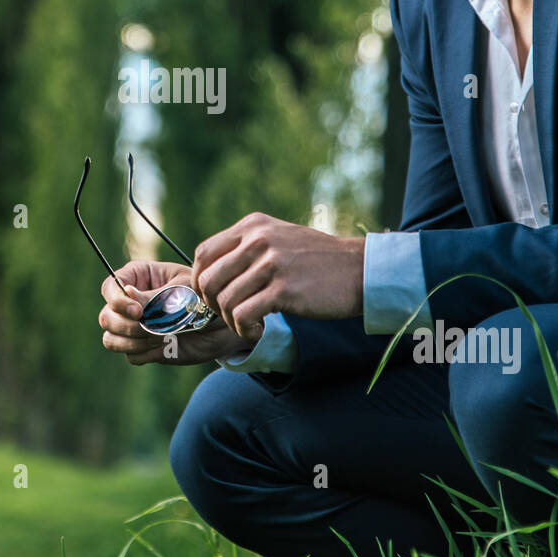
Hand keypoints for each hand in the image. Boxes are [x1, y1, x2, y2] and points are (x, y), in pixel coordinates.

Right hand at [98, 260, 263, 365]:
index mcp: (139, 277)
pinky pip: (130, 355)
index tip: (138, 312)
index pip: (110, 287)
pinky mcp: (142, 348)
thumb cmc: (204, 298)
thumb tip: (126, 293)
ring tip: (161, 338)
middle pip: (107, 317)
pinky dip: (145, 353)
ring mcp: (134, 327)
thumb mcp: (182, 291)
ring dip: (133, 342)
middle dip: (128, 326)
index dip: (117, 301)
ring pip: (111, 339)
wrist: (222, 326)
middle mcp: (131, 303)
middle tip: (154, 328)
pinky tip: (166, 346)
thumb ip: (154, 296)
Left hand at [191, 213, 364, 338]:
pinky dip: (244, 329)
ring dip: (230, 321)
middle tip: (228, 315)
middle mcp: (258, 240)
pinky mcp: (283, 289)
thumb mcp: (279, 237)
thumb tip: (213, 269)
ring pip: (224, 300)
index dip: (199, 280)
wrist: (358, 270)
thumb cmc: (317, 259)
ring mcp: (271, 264)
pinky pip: (243, 315)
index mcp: (253, 226)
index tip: (210, 297)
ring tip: (247, 325)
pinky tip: (256, 330)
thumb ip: (248, 246)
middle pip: (208, 279)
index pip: (204, 253)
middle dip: (211, 305)